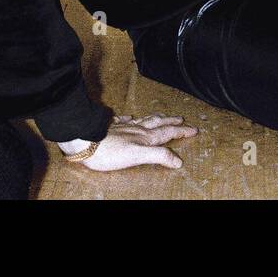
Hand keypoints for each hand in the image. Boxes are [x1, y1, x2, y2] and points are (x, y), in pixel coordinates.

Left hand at [58, 114, 196, 170]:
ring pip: (144, 120)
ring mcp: (124, 128)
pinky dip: (130, 119)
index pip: (168, 133)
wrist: (84, 141)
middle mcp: (137, 130)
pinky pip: (124, 121)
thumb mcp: (138, 156)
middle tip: (182, 120)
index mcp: (145, 138)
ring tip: (163, 116)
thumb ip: (159, 157)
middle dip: (171, 122)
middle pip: (158, 124)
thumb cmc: (109, 152)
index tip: (193, 129)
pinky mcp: (111, 128)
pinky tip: (130, 117)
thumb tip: (178, 160)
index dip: (181, 132)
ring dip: (156, 118)